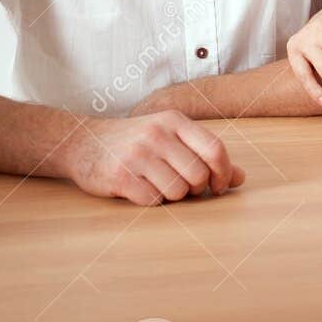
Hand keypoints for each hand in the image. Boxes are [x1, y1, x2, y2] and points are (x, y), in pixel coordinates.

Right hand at [66, 110, 244, 204]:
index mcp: (174, 121)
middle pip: (198, 174)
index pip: (215, 149)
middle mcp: (156, 134)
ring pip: (177, 191)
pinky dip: (151, 201)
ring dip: (173, 196)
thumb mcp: (170, 138)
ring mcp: (137, 155)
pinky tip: (140, 189)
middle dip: (196, 188)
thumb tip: (240, 178)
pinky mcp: (120, 176)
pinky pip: (153, 200)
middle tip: (183, 187)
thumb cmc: (134, 142)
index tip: (218, 186)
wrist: (81, 142)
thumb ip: (204, 154)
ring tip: (158, 185)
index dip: (223, 173)